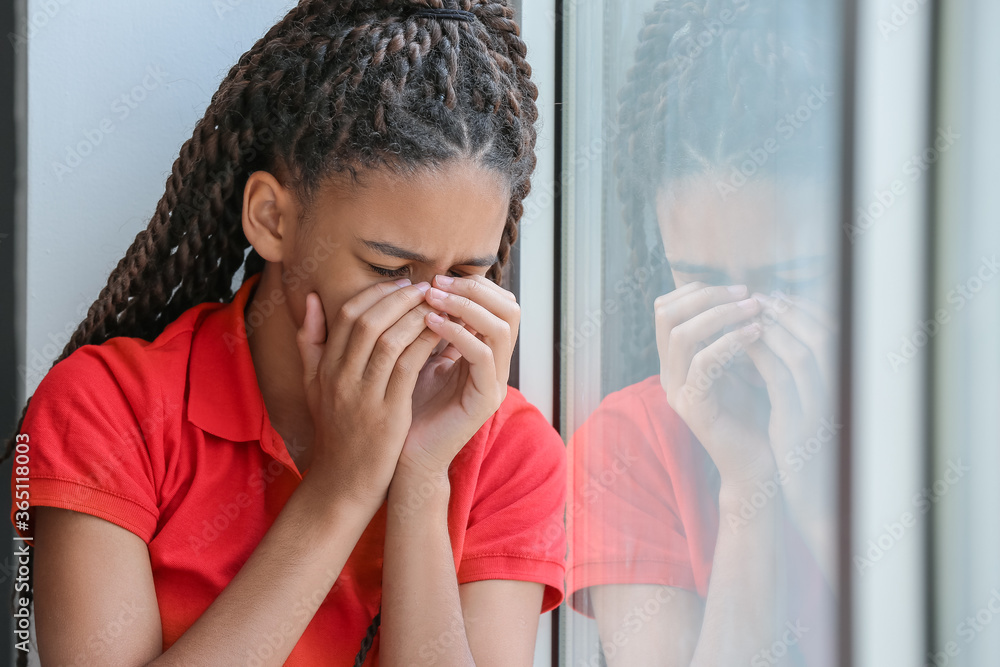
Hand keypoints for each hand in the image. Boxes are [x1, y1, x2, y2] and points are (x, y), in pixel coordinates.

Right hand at [295, 279, 441, 511]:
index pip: (349, 314)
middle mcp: (340, 377)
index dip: (378, 293)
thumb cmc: (335, 431)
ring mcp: (362, 396)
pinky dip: (426, 344)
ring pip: (390, 340)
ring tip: (439, 305)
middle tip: (427, 286)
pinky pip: (409, 367)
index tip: (404, 283)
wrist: (343, 482)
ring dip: (417, 317)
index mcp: (325, 367)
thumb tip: (311, 298)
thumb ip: (311, 342)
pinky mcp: (387, 413)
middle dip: (400, 298)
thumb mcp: (314, 385)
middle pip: (369, 321)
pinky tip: (443, 335)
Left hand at [395, 274, 519, 478]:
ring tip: (431, 299)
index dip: (473, 285)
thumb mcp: (419, 355)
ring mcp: (495, 383)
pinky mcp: (484, 400)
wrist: (403, 454)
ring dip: (465, 306)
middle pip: (511, 309)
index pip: (500, 304)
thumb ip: (430, 326)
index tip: (434, 279)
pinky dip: (457, 333)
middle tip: (435, 283)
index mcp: (485, 352)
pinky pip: (482, 356)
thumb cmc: (405, 403)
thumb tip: (422, 286)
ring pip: (502, 327)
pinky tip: (428, 323)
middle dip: (473, 289)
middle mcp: (497, 365)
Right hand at [655, 282, 774, 482]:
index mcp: (675, 360)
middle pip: (666, 313)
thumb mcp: (739, 362)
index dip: (698, 290)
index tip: (737, 289)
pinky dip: (730, 341)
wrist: (758, 461)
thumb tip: (744, 291)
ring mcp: (676, 390)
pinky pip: (702, 363)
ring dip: (720, 314)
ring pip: (681, 334)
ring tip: (755, 309)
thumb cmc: (755, 411)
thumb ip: (729, 333)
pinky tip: (756, 334)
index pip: (665, 307)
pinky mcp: (692, 407)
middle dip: (708, 296)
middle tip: (746, 294)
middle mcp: (668, 372)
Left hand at [744, 292, 836, 561]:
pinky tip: (739, 344)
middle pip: (823, 333)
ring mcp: (822, 406)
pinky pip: (780, 378)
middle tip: (759, 295)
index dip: (803, 307)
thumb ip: (790, 367)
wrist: (804, 491)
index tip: (775, 294)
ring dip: (775, 326)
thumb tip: (766, 328)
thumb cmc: (798, 441)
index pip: (831, 330)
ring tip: (747, 313)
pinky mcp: (799, 422)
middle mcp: (840, 390)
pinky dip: (761, 355)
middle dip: (789, 309)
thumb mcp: (800, 398)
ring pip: (804, 352)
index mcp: (843, 381)